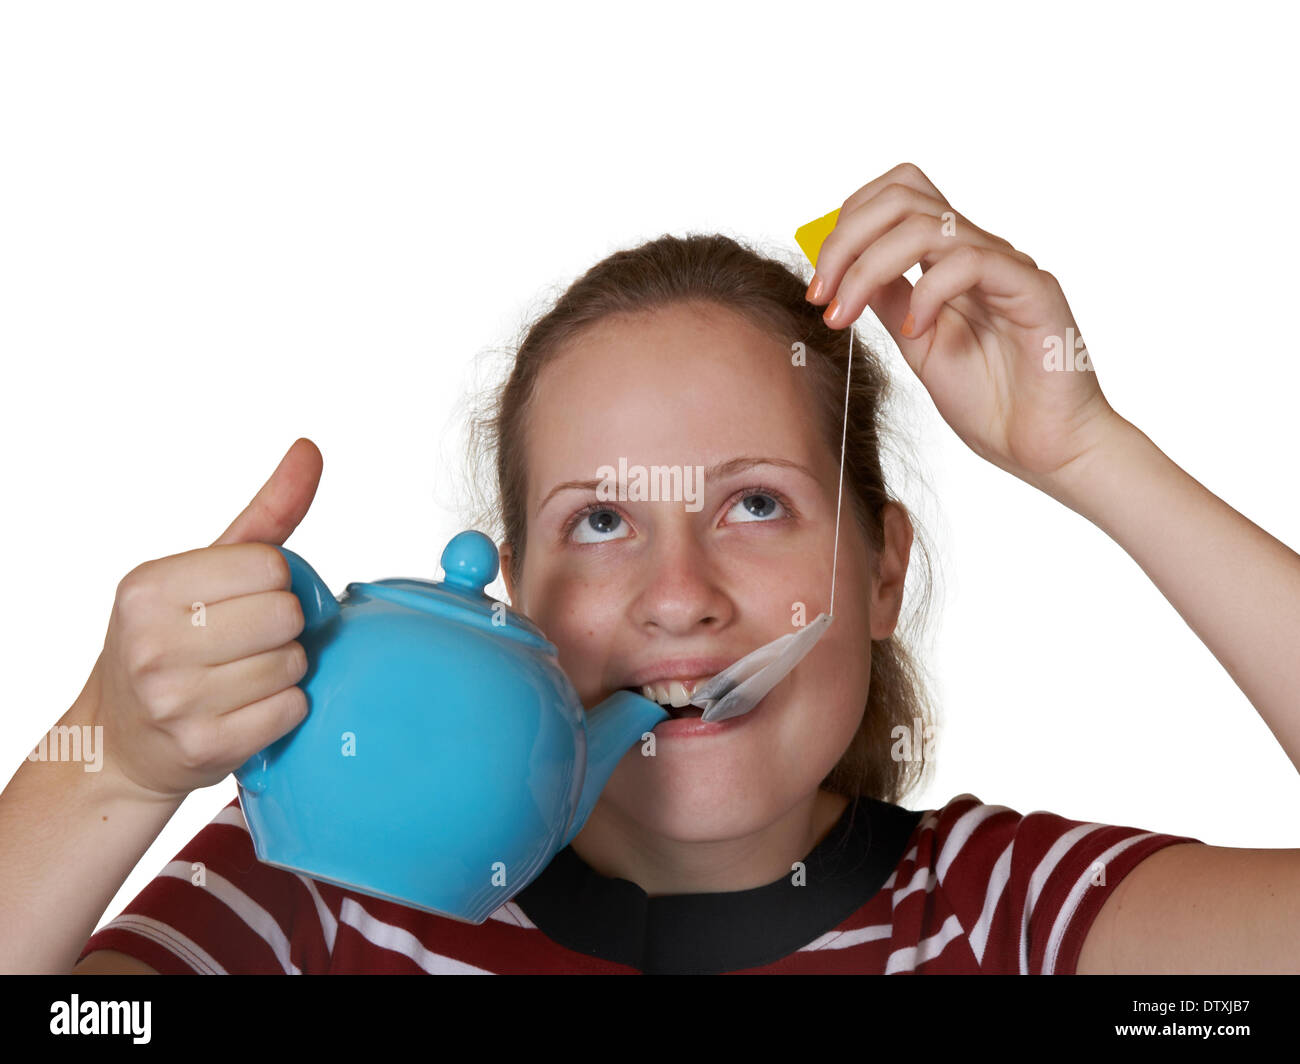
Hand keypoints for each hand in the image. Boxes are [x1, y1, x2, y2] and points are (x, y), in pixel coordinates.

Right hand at [86, 438, 323, 802]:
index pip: (272, 565)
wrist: (121, 741)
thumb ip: (266, 514)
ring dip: (285, 668)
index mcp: (149, 588)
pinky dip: (285, 708)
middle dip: (282, 626)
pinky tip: (248, 708)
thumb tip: (310, 450)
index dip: (274, 582)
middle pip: (287, 614)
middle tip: (246, 641)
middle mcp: (153, 643)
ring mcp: (176, 700)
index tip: (243, 600)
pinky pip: (292, 709)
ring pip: (294, 663)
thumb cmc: (170, 642)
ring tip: (243, 675)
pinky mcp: (205, 747)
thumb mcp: (202, 571)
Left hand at [807, 162, 1124, 494]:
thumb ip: (890, 304)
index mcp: (951, 260)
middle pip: (902, 195)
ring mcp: (1007, 266)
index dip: (846, 223)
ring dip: (869, 266)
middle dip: (845, 239)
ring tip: (847, 314)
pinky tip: (916, 332)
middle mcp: (979, 251)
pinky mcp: (1033, 291)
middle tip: (822, 294)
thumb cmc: (994, 404)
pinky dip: (928, 292)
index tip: (820, 284)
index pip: (896, 196)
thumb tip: (846, 273)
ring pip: (927, 224)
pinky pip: (970, 262)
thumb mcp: (919, 348)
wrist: (1048, 449)